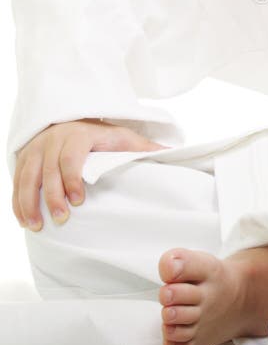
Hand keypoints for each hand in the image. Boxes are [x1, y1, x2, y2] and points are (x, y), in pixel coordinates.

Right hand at [12, 119, 166, 231]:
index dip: (73, 179)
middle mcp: (54, 139)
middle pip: (48, 170)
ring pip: (27, 176)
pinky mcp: (24, 158)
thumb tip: (174, 155)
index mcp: (80, 134)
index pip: (72, 157)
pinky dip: (17, 201)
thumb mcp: (124, 137)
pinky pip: (17, 180)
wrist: (73, 118)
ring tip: (37, 226)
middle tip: (60, 219)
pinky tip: (23, 220)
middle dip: (52, 196)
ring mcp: (36, 148)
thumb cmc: (103, 134)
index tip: (78, 201)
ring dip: (29, 202)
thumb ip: (144, 149)